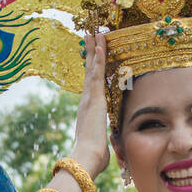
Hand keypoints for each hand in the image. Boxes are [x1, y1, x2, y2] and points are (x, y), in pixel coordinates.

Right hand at [71, 32, 109, 178]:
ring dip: (94, 50)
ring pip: (92, 69)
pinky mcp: (94, 99)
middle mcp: (86, 102)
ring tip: (95, 33)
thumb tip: (104, 152)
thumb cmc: (93, 158)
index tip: (93, 55)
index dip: (92, 69)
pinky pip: (97, 75)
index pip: (92, 85)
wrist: (86, 159)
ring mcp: (89, 99)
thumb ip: (102, 144)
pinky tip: (100, 46)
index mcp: (88, 111)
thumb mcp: (100, 146)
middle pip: (90, 72)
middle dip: (90, 53)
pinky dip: (98, 60)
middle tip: (90, 35)